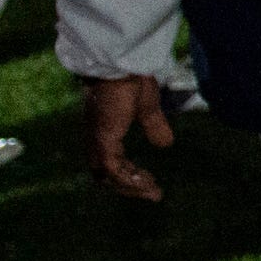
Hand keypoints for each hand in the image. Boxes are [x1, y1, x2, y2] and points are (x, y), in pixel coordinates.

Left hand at [83, 74, 173, 201]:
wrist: (121, 67)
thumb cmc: (131, 81)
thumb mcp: (148, 108)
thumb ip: (154, 126)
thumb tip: (165, 144)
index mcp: (103, 133)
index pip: (110, 163)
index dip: (128, 176)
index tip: (150, 183)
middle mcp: (95, 141)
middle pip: (105, 176)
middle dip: (130, 187)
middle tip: (153, 193)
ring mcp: (97, 142)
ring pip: (108, 177)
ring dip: (131, 186)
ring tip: (153, 191)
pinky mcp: (103, 141)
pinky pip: (114, 170)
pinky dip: (129, 179)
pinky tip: (147, 182)